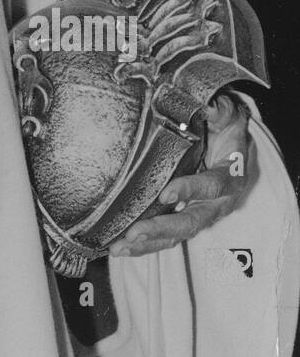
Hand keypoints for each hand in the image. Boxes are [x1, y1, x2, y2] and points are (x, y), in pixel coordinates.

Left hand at [108, 94, 252, 258]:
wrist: (237, 151)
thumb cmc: (227, 132)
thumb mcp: (228, 117)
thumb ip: (221, 112)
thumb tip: (209, 108)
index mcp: (229, 177)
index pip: (211, 185)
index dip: (191, 189)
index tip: (167, 194)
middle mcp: (217, 203)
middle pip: (192, 221)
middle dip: (163, 228)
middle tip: (134, 232)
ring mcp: (202, 215)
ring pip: (178, 235)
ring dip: (149, 243)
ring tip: (120, 247)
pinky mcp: (186, 219)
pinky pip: (168, 238)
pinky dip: (145, 245)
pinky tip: (121, 248)